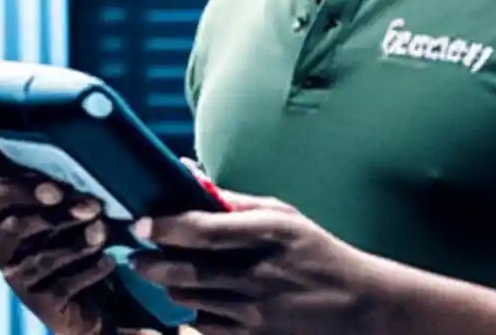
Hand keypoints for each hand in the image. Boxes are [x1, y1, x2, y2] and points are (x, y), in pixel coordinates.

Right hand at [0, 176, 117, 333]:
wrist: (92, 294)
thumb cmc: (78, 236)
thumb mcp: (70, 210)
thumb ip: (67, 197)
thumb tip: (85, 198)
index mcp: (4, 216)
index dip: (14, 189)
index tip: (55, 191)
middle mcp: (2, 248)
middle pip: (14, 225)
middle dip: (57, 214)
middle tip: (93, 207)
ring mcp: (17, 278)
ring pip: (42, 257)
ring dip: (77, 243)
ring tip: (103, 232)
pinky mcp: (39, 303)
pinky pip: (63, 285)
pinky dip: (89, 270)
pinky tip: (108, 261)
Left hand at [126, 185, 375, 334]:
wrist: (358, 306)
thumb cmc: (316, 252)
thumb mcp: (284, 217)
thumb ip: (234, 201)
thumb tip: (188, 175)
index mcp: (268, 235)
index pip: (202, 231)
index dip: (165, 227)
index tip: (141, 223)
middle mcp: (257, 274)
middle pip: (184, 271)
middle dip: (149, 263)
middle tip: (136, 255)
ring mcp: (254, 311)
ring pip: (187, 299)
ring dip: (170, 284)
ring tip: (167, 272)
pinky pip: (203, 326)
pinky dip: (193, 310)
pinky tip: (198, 299)